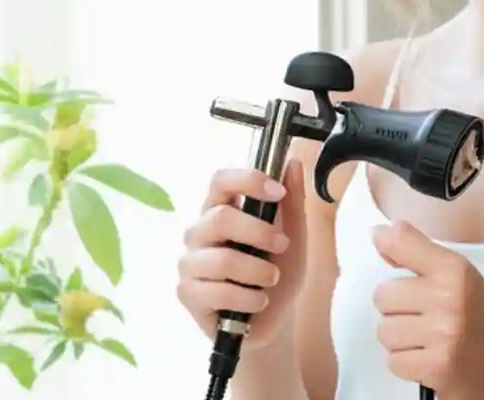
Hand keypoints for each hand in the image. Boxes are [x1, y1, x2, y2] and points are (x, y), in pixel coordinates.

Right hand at [175, 160, 306, 348]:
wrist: (272, 321)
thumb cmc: (276, 273)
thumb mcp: (295, 237)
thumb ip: (293, 202)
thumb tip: (292, 163)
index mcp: (221, 209)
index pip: (220, 181)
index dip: (248, 180)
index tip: (278, 192)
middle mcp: (199, 231)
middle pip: (220, 217)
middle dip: (259, 232)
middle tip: (283, 245)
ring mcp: (190, 262)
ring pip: (222, 259)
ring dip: (258, 272)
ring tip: (271, 280)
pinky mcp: (187, 293)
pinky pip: (218, 291)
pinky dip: (249, 298)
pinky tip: (257, 302)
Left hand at [371, 220, 483, 397]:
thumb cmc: (474, 319)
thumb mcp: (454, 274)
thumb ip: (415, 250)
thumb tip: (379, 233)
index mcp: (454, 271)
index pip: (402, 242)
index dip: (388, 247)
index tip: (382, 240)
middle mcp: (450, 298)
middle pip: (382, 296)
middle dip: (397, 310)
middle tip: (424, 316)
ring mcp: (444, 334)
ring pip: (384, 331)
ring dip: (400, 340)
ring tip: (426, 339)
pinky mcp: (436, 367)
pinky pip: (393, 361)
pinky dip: (407, 364)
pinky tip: (427, 357)